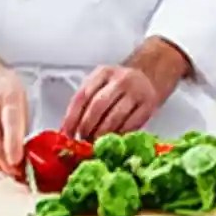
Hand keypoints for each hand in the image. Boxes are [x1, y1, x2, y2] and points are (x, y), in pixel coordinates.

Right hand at [0, 59, 27, 177]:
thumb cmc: (0, 84)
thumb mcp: (21, 95)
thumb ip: (23, 122)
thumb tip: (25, 151)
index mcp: (8, 97)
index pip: (10, 126)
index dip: (14, 149)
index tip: (18, 163)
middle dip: (9, 166)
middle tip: (18, 173)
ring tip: (7, 169)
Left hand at [61, 37, 188, 139]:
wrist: (149, 76)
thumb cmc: (119, 84)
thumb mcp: (101, 83)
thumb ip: (85, 101)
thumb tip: (67, 129)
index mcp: (103, 73)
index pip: (83, 95)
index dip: (72, 117)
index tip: (67, 133)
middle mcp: (120, 80)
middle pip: (98, 106)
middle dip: (87, 127)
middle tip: (82, 140)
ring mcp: (136, 92)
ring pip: (114, 118)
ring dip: (102, 134)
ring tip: (95, 142)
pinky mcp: (149, 105)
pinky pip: (131, 125)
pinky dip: (119, 135)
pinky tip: (113, 140)